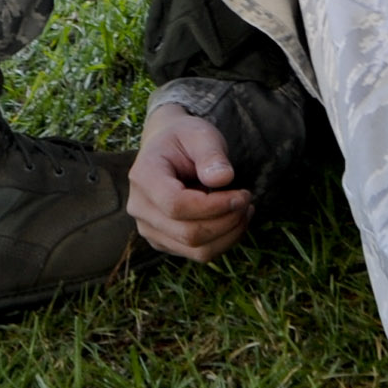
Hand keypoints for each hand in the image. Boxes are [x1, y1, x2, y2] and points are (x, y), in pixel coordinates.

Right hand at [128, 104, 254, 260]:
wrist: (168, 148)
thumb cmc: (184, 138)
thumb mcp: (200, 134)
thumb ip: (211, 154)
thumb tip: (223, 179)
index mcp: (143, 177)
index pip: (176, 205)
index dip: (214, 206)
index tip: (242, 194)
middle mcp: (140, 208)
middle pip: (188, 233)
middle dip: (227, 221)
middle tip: (247, 200)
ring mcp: (150, 229)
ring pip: (196, 250)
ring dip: (229, 234)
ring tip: (245, 210)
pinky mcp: (164, 241)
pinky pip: (198, 253)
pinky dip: (224, 241)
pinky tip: (234, 219)